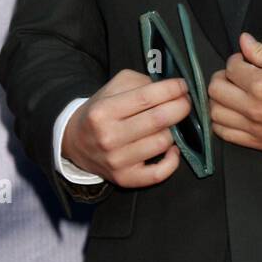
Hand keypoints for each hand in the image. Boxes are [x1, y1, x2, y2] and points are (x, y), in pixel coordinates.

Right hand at [61, 68, 191, 187]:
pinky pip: (159, 173)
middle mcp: (108, 137)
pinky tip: (172, 148)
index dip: (171, 89)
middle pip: (158, 120)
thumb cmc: (101, 112)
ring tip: (169, 124)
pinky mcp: (125, 179)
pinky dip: (173, 161)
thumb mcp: (112, 88)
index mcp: (103, 111)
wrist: (75, 143)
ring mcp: (116, 161)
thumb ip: (140, 82)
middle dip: (181, 107)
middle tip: (185, 101)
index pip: (146, 97)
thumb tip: (171, 89)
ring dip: (173, 131)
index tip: (182, 85)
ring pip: (163, 142)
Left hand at [208, 31, 261, 152]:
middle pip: (215, 90)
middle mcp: (255, 110)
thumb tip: (243, 43)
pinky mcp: (261, 143)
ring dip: (221, 100)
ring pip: (215, 114)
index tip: (247, 61)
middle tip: (237, 76)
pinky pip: (225, 135)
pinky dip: (223, 122)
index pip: (230, 68)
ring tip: (234, 94)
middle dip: (224, 77)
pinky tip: (235, 112)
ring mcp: (256, 129)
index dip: (237, 59)